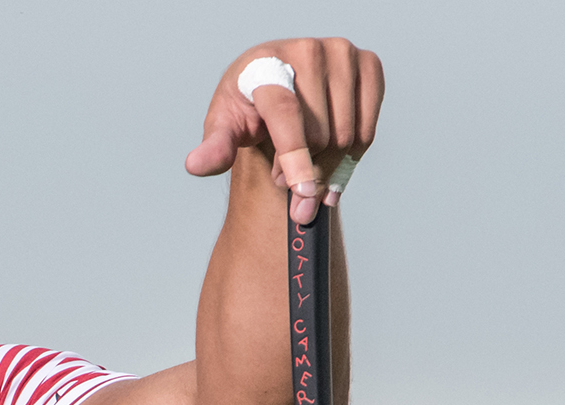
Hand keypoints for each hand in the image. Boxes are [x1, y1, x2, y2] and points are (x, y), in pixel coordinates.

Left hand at [185, 39, 384, 224]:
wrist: (275, 80)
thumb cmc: (248, 105)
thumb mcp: (225, 126)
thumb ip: (215, 147)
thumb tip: (195, 165)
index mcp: (266, 62)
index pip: (286, 114)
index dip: (294, 157)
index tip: (302, 193)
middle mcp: (306, 51)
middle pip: (320, 132)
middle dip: (301, 168)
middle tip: (280, 174)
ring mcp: (341, 54)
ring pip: (346, 135)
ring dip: (326, 165)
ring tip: (302, 162)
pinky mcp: (369, 65)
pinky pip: (368, 128)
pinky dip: (351, 154)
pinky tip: (330, 156)